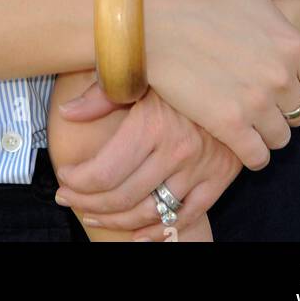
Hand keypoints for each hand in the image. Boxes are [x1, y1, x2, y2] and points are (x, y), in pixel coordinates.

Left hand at [53, 81, 240, 240]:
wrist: (234, 71)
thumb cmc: (178, 68)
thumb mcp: (140, 73)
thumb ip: (102, 95)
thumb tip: (67, 112)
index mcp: (153, 124)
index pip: (105, 172)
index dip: (78, 182)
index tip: (64, 177)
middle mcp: (177, 151)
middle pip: (122, 197)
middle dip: (87, 203)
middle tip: (69, 198)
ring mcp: (201, 168)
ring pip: (150, 214)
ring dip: (116, 221)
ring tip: (93, 214)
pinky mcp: (220, 178)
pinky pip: (185, 218)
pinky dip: (158, 231)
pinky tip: (136, 232)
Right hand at [142, 0, 299, 168]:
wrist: (151, 20)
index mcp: (292, 43)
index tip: (288, 81)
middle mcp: (280, 76)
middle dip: (282, 105)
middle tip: (257, 94)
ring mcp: (255, 103)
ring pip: (281, 137)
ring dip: (267, 129)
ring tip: (245, 113)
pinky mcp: (228, 125)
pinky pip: (257, 157)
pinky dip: (252, 152)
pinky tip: (237, 136)